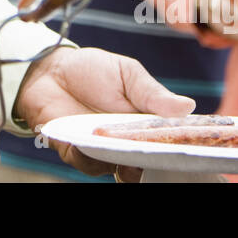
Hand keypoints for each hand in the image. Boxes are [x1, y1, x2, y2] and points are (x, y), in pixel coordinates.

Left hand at [13, 47, 194, 177]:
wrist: (50, 70)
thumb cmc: (92, 70)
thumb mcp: (127, 74)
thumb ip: (152, 93)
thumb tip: (188, 107)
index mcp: (145, 123)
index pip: (166, 142)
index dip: (177, 147)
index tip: (186, 147)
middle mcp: (126, 142)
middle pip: (147, 161)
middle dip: (154, 161)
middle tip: (158, 153)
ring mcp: (102, 149)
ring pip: (119, 167)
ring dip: (124, 162)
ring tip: (128, 153)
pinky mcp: (77, 152)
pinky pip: (88, 164)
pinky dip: (92, 158)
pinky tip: (94, 146)